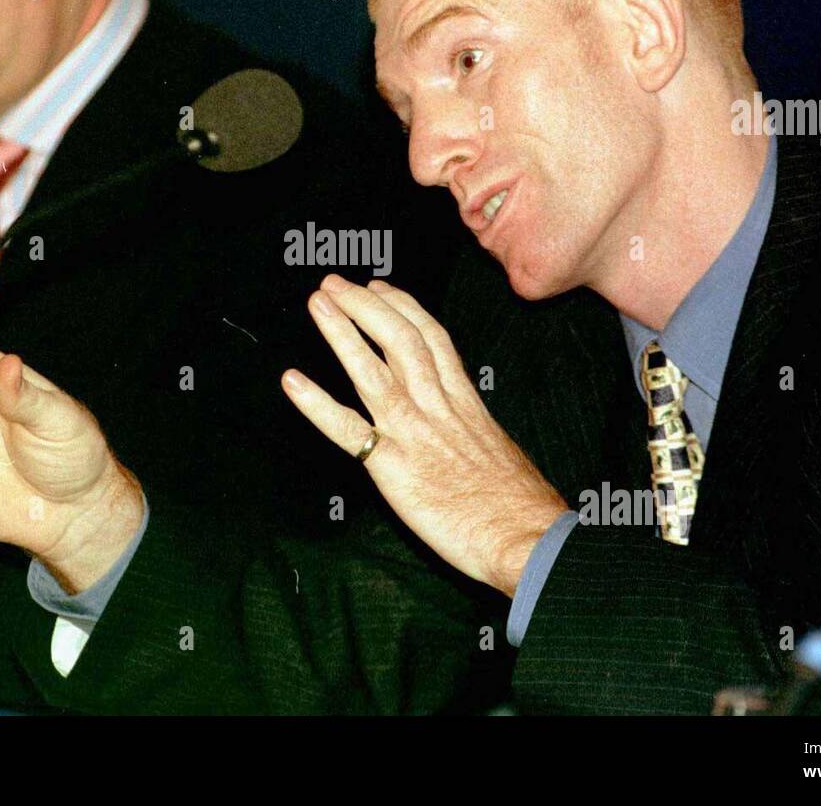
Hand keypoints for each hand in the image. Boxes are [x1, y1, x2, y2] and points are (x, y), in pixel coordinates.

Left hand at [282, 275, 566, 596]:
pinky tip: (292, 382)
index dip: (403, 307)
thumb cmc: (522, 506)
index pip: (432, 338)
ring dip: (341, 333)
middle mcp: (438, 408)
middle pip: (400, 339)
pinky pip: (348, 430)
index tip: (380, 287)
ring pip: (373, 370)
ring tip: (317, 304)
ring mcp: (413, 434)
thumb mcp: (500, 451)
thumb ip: (474, 431)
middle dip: (366, 305)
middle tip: (336, 283)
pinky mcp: (393, 468)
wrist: (527, 537)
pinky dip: (317, 403)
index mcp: (467, 403)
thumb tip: (464, 430)